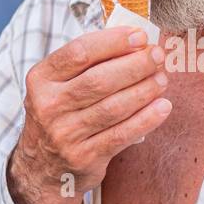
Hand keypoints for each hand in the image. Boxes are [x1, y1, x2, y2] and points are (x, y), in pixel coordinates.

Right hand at [7, 26, 171, 203]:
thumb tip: (136, 42)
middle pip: (99, 80)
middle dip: (134, 65)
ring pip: (113, 107)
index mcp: (41, 79)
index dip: (113, 42)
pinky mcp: (84, 157)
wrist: (42, 168)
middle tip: (157, 56)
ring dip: (144, 90)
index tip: (140, 35)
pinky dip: (145, 119)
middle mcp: (48, 106)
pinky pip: (121, 135)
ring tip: (162, 79)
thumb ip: (88, 64)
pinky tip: (162, 106)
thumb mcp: (58, 86)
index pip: (79, 52)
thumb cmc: (60, 115)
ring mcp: (65, 134)